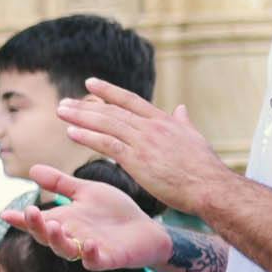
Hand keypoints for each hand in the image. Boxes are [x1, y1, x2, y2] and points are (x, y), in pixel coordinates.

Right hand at [6, 164, 174, 271]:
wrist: (148, 230)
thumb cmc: (116, 212)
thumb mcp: (86, 192)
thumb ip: (60, 184)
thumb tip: (31, 169)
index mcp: (65, 221)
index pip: (38, 222)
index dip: (21, 220)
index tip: (6, 213)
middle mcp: (72, 237)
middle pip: (46, 237)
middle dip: (36, 226)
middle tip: (30, 212)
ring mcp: (89, 250)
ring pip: (66, 250)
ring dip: (57, 240)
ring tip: (53, 225)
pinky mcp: (109, 259)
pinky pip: (96, 261)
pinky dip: (92, 255)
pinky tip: (90, 243)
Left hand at [54, 78, 228, 216]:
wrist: (210, 187)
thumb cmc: (204, 168)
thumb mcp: (194, 138)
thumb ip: (183, 122)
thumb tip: (181, 108)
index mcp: (164, 121)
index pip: (130, 100)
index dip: (108, 91)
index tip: (90, 83)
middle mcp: (151, 127)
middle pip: (112, 111)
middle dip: (85, 106)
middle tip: (64, 103)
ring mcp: (143, 142)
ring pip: (106, 124)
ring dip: (81, 117)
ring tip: (61, 112)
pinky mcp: (137, 160)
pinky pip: (106, 144)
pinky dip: (88, 136)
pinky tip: (71, 132)